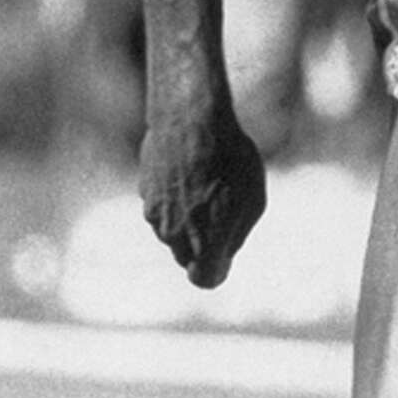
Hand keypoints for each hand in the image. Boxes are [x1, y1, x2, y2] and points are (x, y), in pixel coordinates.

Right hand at [139, 111, 265, 287]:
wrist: (192, 119)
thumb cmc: (231, 160)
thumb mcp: (252, 200)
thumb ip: (235, 236)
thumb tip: (222, 252)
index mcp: (202, 243)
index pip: (204, 278)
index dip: (217, 268)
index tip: (224, 252)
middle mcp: (172, 236)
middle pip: (188, 256)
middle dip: (202, 243)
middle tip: (222, 208)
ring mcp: (153, 214)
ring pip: (173, 231)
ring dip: (188, 218)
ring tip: (207, 181)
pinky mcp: (144, 192)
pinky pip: (163, 206)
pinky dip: (175, 196)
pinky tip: (189, 169)